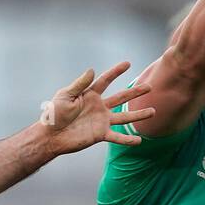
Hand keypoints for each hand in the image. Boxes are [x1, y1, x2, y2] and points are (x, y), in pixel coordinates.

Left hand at [40, 63, 154, 153]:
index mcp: (90, 95)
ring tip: (153, 111)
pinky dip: (128, 140)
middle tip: (149, 87)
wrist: (51, 135)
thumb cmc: (54, 114)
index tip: (127, 64)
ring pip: (124, 117)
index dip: (116, 72)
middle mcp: (99, 107)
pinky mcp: (100, 134)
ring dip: (138, 115)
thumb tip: (92, 70)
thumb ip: (80, 84)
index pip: (106, 80)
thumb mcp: (65, 95)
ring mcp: (101, 121)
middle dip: (135, 93)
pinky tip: (139, 141)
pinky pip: (117, 137)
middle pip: (121, 98)